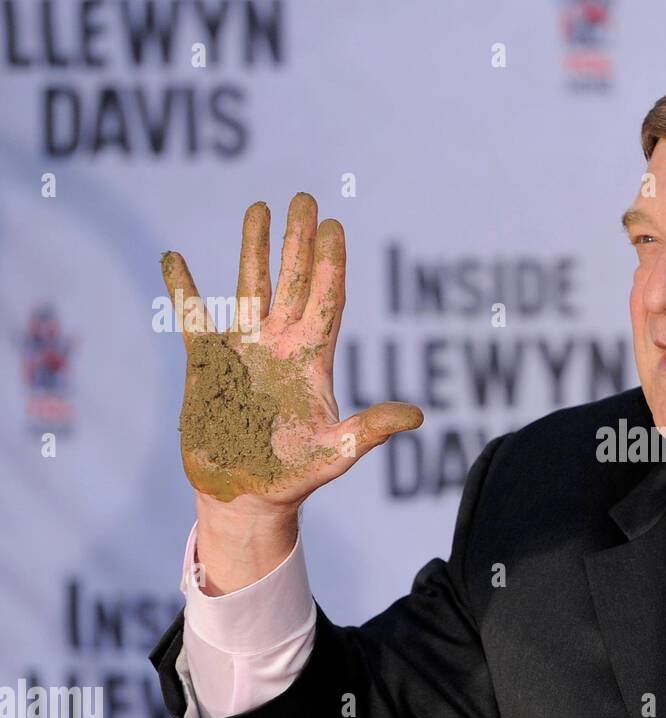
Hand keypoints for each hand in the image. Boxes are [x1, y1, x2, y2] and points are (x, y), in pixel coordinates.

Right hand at [163, 193, 422, 508]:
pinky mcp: (206, 364)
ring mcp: (243, 351)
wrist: (246, 498)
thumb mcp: (335, 453)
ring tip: (260, 208)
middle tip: (306, 198)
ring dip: (254, 249)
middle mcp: (279, 347)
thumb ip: (369, 430)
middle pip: (292, 282)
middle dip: (298, 241)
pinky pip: (193, 317)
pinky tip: (174, 258)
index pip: (326, 301)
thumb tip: (417, 415)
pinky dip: (183, 289)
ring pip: (250, 288)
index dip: (331, 264)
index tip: (335, 225)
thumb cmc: (295, 479)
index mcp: (311, 361)